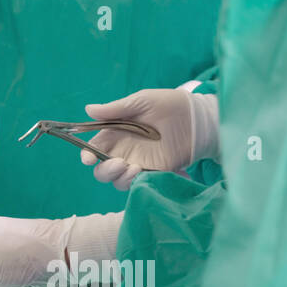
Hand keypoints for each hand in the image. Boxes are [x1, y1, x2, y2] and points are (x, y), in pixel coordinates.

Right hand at [80, 88, 219, 189]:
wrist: (198, 118)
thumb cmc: (169, 104)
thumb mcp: (141, 102)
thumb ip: (115, 109)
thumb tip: (88, 110)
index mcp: (115, 133)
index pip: (94, 148)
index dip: (88, 155)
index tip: (89, 159)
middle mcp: (123, 151)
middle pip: (102, 170)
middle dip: (104, 170)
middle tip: (118, 163)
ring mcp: (139, 163)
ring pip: (117, 180)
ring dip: (119, 178)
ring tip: (134, 167)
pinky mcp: (155, 173)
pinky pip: (137, 184)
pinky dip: (134, 182)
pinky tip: (142, 171)